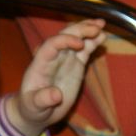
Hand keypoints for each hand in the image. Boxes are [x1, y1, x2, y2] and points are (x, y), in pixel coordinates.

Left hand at [8, 18, 105, 135]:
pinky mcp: (75, 64)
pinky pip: (84, 49)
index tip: (79, 43)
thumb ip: (43, 100)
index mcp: (41, 64)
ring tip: (102, 25)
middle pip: (65, 36)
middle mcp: (53, 57)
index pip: (51, 45)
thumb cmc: (32, 108)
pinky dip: (93, 42)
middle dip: (80, 30)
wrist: (38, 111)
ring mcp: (65, 59)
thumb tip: (56, 95)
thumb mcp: (34, 107)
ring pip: (76, 38)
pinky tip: (103, 36)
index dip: (65, 40)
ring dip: (87, 30)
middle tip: (97, 28)